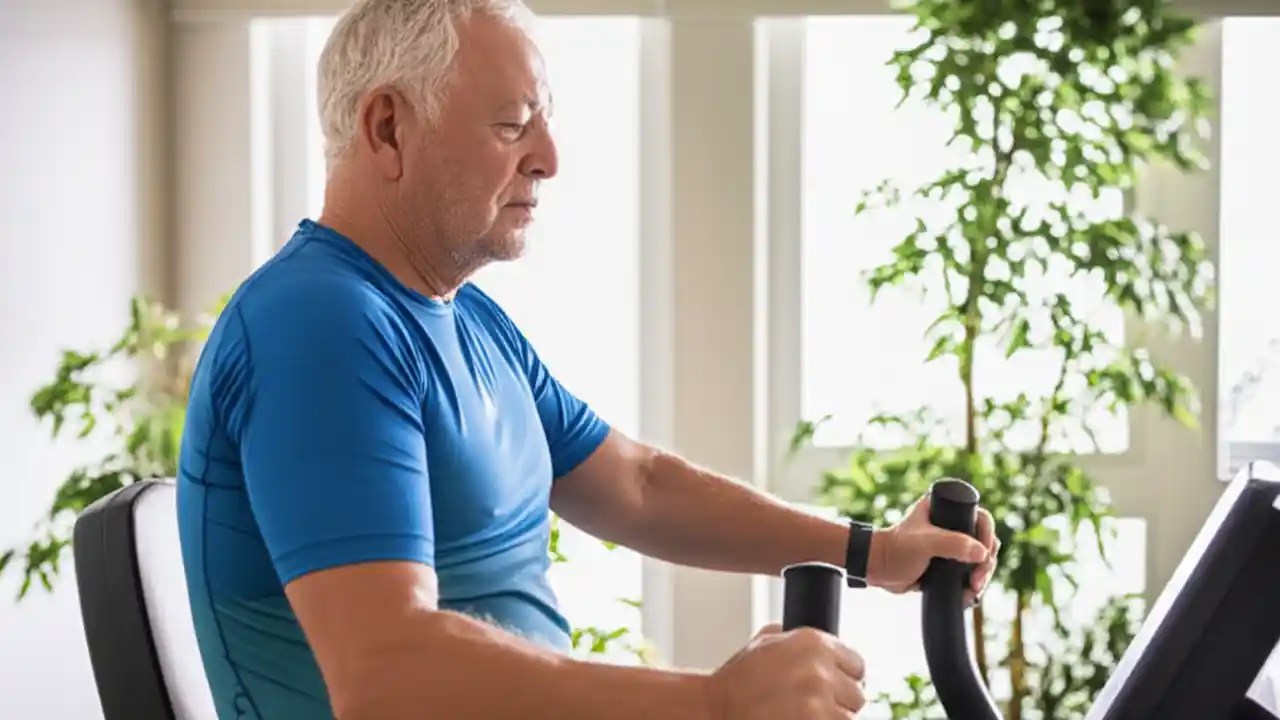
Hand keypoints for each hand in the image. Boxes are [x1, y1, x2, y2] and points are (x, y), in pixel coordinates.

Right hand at [705, 623, 865, 718]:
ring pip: (849, 718)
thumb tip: (808, 641)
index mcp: (812, 642)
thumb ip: (791, 638)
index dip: (844, 678)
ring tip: (804, 716)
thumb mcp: (762, 644)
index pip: (857, 664)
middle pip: (857, 695)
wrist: (715, 710)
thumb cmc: (735, 683)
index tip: (834, 687)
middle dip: (838, 703)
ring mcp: (819, 701)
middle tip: (813, 707)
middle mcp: (820, 669)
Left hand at [866, 494, 999, 605]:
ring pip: (979, 558)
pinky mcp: (948, 562)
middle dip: (986, 562)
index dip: (987, 535)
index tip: (984, 555)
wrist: (878, 570)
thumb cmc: (895, 550)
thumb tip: (981, 554)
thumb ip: (952, 544)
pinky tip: (969, 593)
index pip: (979, 517)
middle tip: (977, 580)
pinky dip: (972, 582)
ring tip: (973, 589)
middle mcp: (949, 524)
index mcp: (943, 508)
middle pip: (983, 540)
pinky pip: (969, 571)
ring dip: (982, 574)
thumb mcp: (924, 543)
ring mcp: (950, 544)